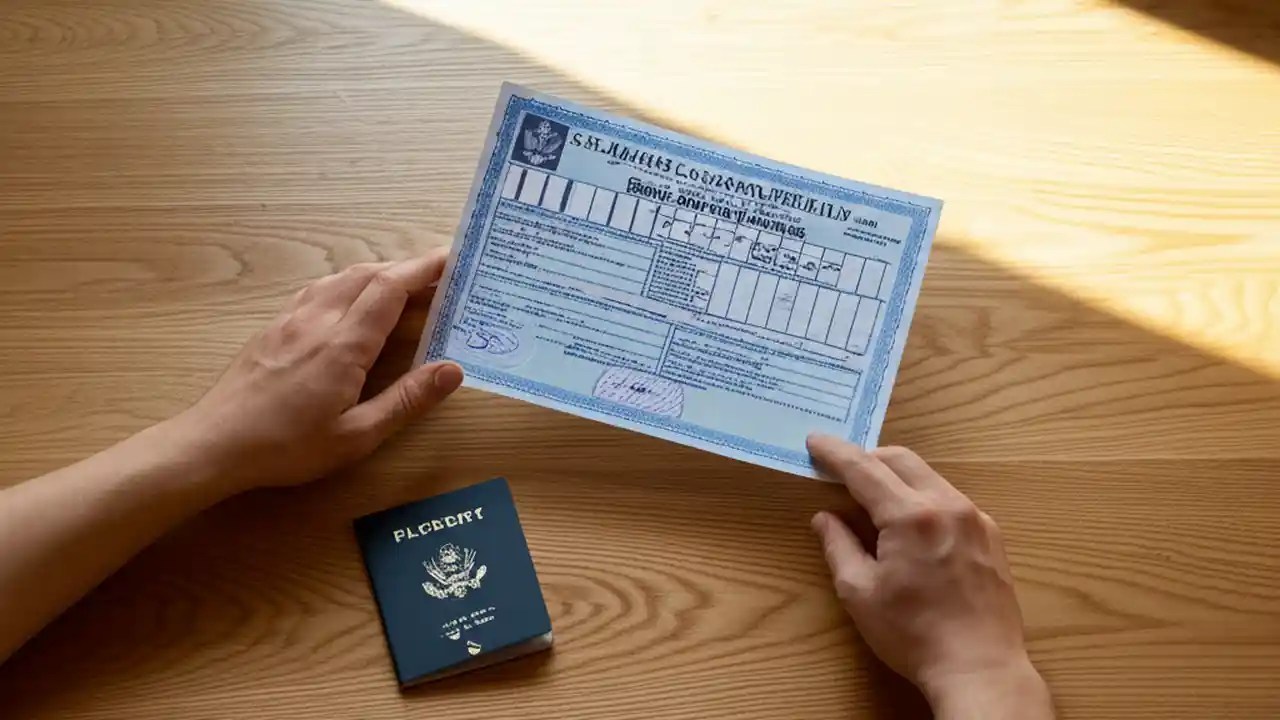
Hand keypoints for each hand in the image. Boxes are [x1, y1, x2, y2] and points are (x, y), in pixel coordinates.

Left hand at [170, 250, 463, 492]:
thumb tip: (453, 369)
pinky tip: (350, 301)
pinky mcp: (273, 328)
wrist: (214, 444)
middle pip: (367, 274)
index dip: (424, 268)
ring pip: (339, 277)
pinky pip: (317, 290)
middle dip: (406, 267)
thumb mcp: (357, 435)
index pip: (390, 288)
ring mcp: (290, 320)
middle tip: (438, 275)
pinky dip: (347, 283)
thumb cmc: (288, 447)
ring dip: (376, 273)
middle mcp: (317, 320)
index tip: (452, 258)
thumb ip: (406, 399)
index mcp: (343, 344)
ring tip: (402, 286)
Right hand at [807, 435, 1051, 718]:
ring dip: (898, 477)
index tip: (815, 441)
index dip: (835, 453)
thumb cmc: (913, 634)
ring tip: (875, 498)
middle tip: (841, 468)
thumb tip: (826, 518)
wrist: (980, 667)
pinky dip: (925, 498)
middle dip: (868, 457)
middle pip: (902, 460)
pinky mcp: (991, 536)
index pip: (864, 469)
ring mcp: (976, 518)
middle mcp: (948, 505)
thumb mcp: (860, 593)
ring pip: (930, 477)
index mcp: (911, 516)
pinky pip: (952, 500)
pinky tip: (913, 525)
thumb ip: (838, 546)